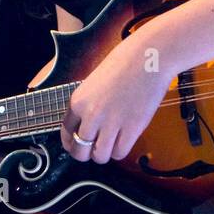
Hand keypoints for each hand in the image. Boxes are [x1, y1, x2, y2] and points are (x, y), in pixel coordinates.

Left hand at [60, 39, 171, 163]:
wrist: (147, 57)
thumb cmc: (124, 64)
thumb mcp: (94, 83)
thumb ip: (88, 105)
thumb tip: (89, 128)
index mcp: (78, 101)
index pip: (66, 133)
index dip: (71, 143)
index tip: (77, 146)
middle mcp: (91, 115)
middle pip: (80, 151)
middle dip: (86, 154)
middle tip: (94, 149)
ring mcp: (111, 123)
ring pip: (100, 156)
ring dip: (105, 154)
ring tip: (112, 144)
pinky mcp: (132, 128)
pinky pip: (120, 153)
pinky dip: (120, 151)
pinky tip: (124, 141)